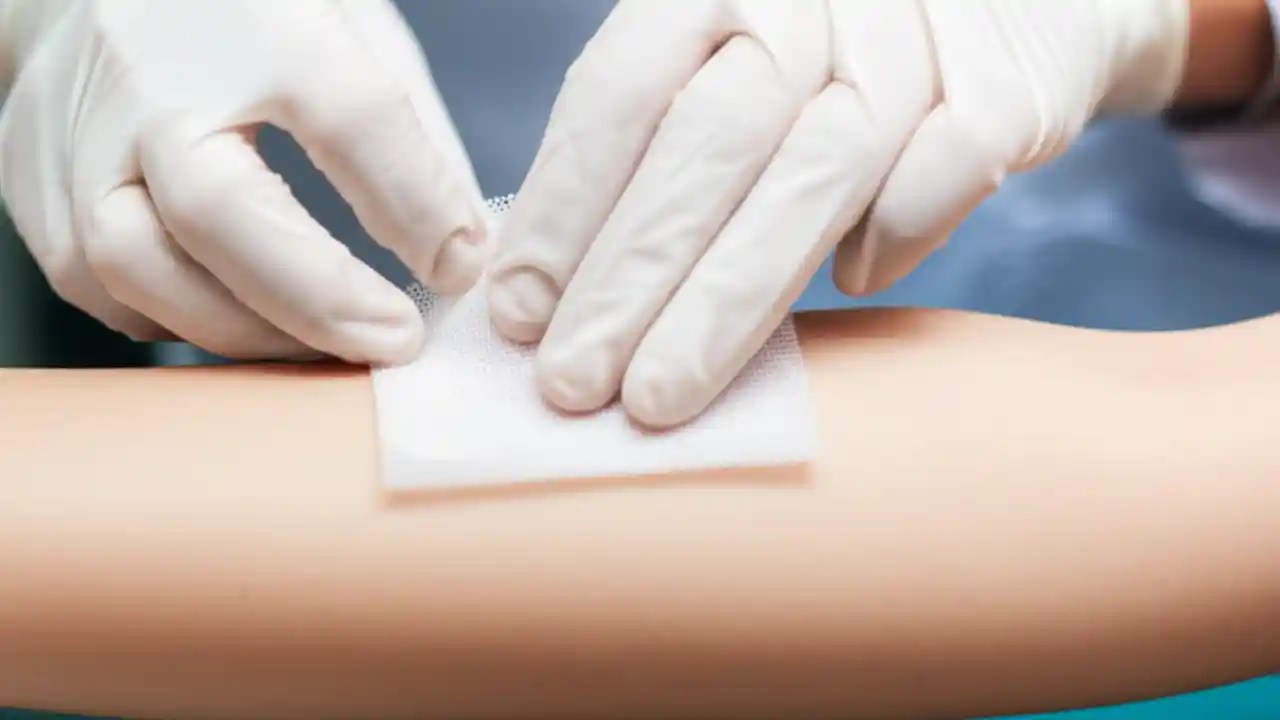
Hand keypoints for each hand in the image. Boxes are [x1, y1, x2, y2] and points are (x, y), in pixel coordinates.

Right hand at [0, 0, 486, 363]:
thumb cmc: (243, 13)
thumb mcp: (349, 31)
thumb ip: (410, 136)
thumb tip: (462, 255)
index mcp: (258, 20)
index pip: (350, 117)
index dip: (414, 205)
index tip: (461, 269)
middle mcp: (152, 73)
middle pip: (221, 210)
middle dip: (318, 298)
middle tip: (393, 344)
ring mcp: (75, 130)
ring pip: (137, 265)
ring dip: (246, 331)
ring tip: (323, 349)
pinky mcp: (30, 179)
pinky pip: (97, 285)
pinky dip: (179, 318)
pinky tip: (240, 319)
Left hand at [489, 0, 1188, 426]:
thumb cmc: (831, 47)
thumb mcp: (735, 51)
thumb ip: (666, 141)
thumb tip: (564, 287)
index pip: (619, 95)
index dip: (562, 208)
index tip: (517, 314)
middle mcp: (806, 1)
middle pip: (704, 147)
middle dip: (628, 279)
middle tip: (569, 385)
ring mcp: (909, 39)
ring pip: (810, 179)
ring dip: (726, 302)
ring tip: (658, 398)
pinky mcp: (1002, 88)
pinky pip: (937, 177)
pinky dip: (888, 240)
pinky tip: (847, 290)